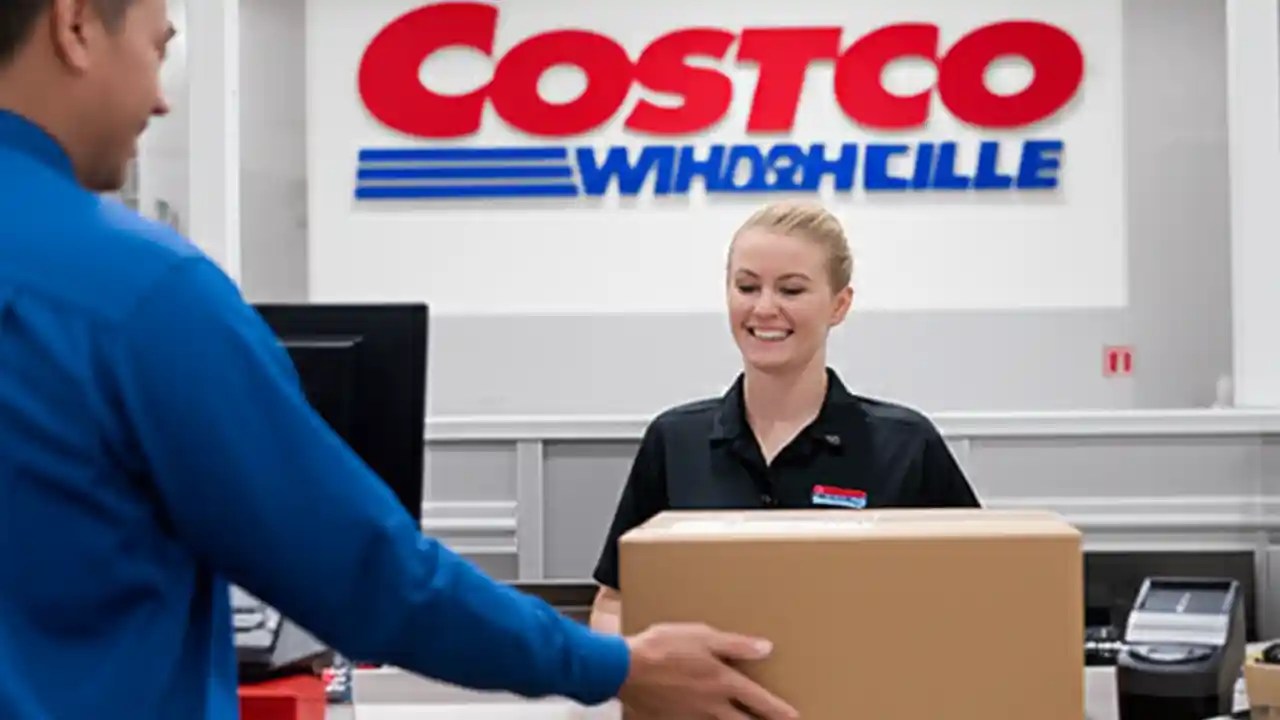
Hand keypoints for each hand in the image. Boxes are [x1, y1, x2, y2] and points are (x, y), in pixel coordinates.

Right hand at [617, 622, 797, 718]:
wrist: (625, 668)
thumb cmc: (662, 648)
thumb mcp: (703, 636)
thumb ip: (736, 645)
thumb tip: (765, 648)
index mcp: (722, 683)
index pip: (760, 701)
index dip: (779, 710)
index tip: (793, 716)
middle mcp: (712, 706)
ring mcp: (693, 717)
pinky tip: (704, 718)